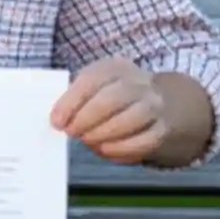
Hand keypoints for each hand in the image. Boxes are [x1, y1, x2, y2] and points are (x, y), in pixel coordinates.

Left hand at [49, 56, 166, 164]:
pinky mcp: (162, 128)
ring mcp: (153, 105)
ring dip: (104, 134)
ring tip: (88, 141)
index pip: (91, 80)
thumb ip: (76, 99)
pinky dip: (122, 148)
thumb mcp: (94, 86)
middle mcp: (137, 83)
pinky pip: (145, 140)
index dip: (71, 102)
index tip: (57, 122)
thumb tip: (59, 120)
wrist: (157, 100)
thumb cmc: (112, 94)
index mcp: (114, 68)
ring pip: (130, 119)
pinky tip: (106, 150)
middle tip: (72, 133)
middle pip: (111, 99)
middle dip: (87, 119)